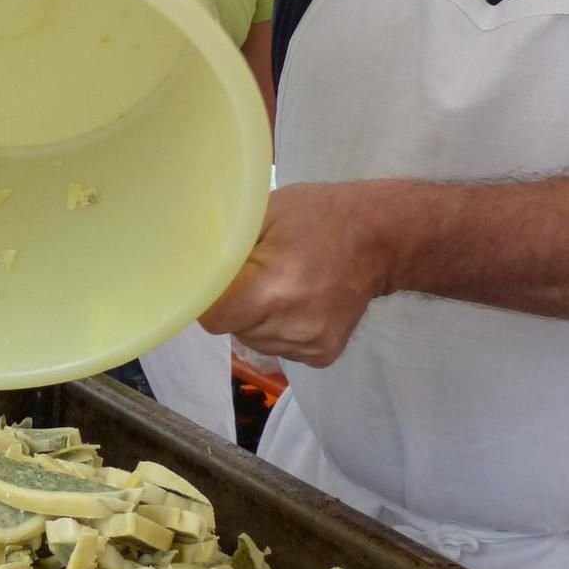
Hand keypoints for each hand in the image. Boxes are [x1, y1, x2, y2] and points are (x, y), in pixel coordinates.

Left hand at [199, 182, 399, 366]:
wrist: (382, 239)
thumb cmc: (318, 216)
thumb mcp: (265, 213)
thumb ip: (225, 245)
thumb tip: (187, 263)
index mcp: (274, 288)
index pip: (214, 316)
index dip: (210, 298)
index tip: (218, 281)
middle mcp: (292, 325)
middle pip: (233, 329)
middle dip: (234, 305)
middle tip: (255, 274)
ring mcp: (310, 344)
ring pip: (255, 341)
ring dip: (256, 319)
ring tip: (281, 286)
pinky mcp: (323, 355)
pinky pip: (280, 348)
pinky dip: (280, 329)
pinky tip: (299, 303)